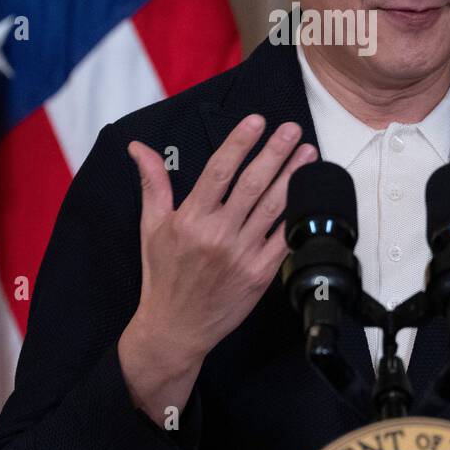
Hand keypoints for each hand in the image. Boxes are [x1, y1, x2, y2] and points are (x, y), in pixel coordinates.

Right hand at [118, 115, 316, 421]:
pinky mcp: (261, 274)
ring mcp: (242, 255)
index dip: (240, 143)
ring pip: (274, 207)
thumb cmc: (162, 275)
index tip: (257, 121)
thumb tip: (139, 147)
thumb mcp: (151, 227)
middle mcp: (218, 234)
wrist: (175, 329)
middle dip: (276, 152)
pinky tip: (309, 195)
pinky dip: (298, 215)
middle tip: (293, 130)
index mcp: (191, 219)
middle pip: (253, 184)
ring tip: (308, 153)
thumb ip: (153, 183)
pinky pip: (284, 239)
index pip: (219, 171)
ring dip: (293, 177)